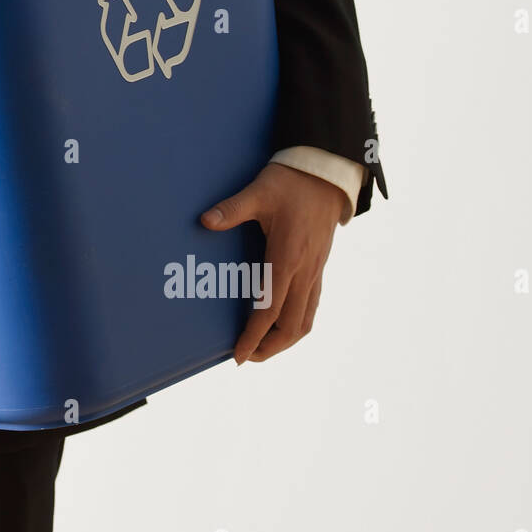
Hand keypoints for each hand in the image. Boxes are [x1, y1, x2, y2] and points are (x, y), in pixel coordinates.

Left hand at [200, 162, 347, 363]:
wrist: (325, 173)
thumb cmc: (290, 182)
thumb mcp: (259, 192)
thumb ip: (232, 209)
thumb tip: (205, 221)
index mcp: (287, 257)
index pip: (270, 310)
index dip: (254, 336)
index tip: (239, 355)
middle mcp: (304, 270)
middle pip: (291, 325)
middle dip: (269, 347)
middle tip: (246, 357)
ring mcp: (315, 271)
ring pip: (306, 320)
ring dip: (285, 340)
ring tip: (262, 348)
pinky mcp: (319, 267)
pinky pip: (312, 305)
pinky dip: (298, 323)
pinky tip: (283, 325)